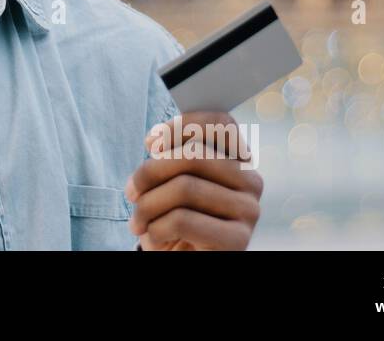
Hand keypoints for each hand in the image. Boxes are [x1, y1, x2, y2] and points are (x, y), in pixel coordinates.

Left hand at [125, 111, 261, 249]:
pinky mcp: (238, 240)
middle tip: (131, 192)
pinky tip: (154, 237)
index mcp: (240, 161)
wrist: (184, 260)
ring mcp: (248, 211)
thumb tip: (154, 140)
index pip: (221, 123)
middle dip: (150, 172)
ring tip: (139, 221)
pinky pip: (183, 220)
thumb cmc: (174, 220)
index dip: (181, 125)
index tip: (149, 142)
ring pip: (185, 187)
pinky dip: (156, 229)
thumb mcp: (171, 182)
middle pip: (193, 155)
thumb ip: (172, 156)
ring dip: (148, 205)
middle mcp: (251, 182)